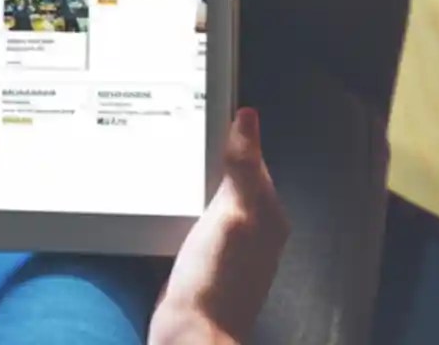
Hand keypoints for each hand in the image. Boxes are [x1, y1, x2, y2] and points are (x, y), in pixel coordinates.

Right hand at [150, 108, 289, 344]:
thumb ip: (242, 166)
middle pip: (233, 180)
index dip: (231, 138)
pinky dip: (185, 210)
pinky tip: (168, 207)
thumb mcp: (230, 213)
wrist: (191, 333)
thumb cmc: (215, 278)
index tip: (205, 116)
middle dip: (210, 161)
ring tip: (171, 166)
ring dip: (195, 185)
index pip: (254, 161)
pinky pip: (199, 223)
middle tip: (181, 137)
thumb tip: (249, 117)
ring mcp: (232, 250)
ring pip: (214, 202)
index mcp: (269, 215)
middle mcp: (256, 231)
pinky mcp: (208, 264)